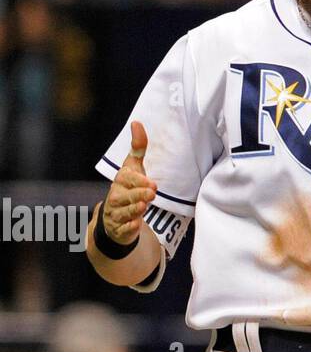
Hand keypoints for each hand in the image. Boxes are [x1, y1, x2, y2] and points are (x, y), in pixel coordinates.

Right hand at [100, 122, 156, 244]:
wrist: (115, 218)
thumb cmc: (128, 189)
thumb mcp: (133, 168)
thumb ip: (137, 148)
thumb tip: (137, 122)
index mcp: (120, 181)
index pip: (127, 179)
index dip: (139, 181)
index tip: (152, 183)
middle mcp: (116, 196)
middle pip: (126, 196)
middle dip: (138, 194)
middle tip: (151, 193)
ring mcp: (116, 213)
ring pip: (124, 212)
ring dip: (134, 210)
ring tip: (143, 205)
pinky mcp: (120, 228)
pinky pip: (123, 228)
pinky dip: (129, 227)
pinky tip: (135, 224)